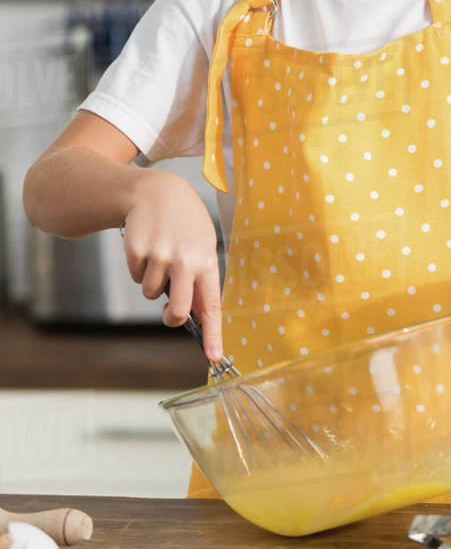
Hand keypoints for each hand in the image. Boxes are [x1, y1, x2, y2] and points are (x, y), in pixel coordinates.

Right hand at [121, 168, 222, 360]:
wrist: (157, 191)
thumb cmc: (185, 224)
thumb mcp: (202, 244)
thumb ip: (201, 279)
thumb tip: (198, 317)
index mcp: (206, 260)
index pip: (211, 304)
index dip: (213, 333)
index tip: (215, 357)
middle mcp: (184, 260)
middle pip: (178, 311)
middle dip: (172, 317)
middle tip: (171, 312)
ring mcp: (159, 256)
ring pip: (152, 294)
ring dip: (154, 283)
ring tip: (161, 256)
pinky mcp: (137, 252)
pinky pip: (137, 278)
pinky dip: (140, 268)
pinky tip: (148, 247)